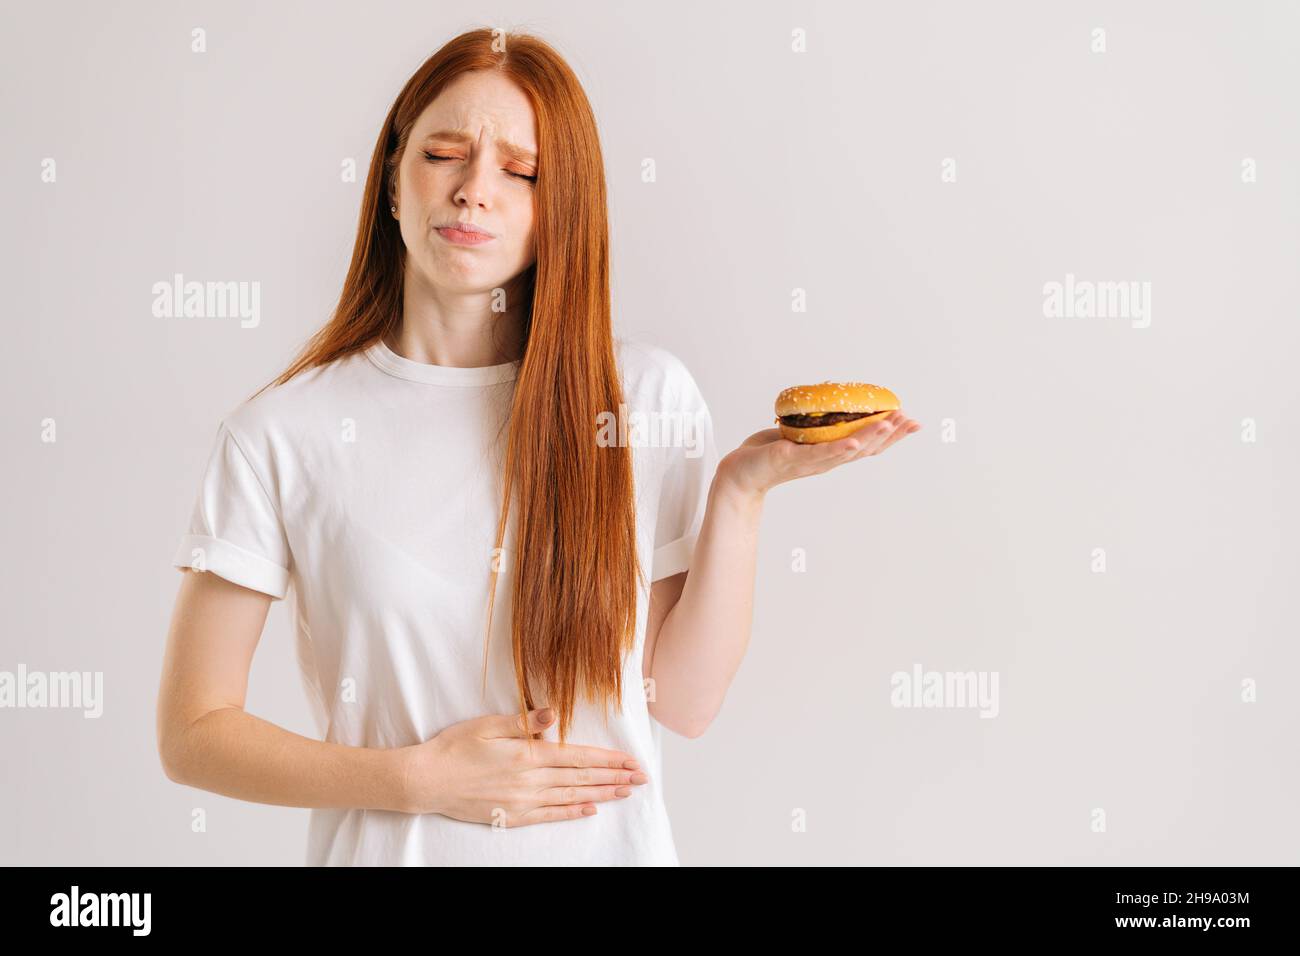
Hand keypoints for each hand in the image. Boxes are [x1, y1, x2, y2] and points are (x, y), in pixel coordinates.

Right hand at [396, 707, 648, 825]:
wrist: (426, 781)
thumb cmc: (454, 747)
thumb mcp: (488, 724)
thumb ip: (524, 721)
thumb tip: (553, 715)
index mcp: (527, 754)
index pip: (578, 757)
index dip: (607, 759)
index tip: (630, 760)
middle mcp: (530, 780)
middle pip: (581, 778)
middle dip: (614, 777)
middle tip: (641, 779)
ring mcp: (523, 800)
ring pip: (572, 797)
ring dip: (601, 794)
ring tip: (625, 793)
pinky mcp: (513, 815)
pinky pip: (550, 814)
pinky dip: (573, 812)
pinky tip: (590, 809)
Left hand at [719, 410, 921, 496]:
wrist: (740, 473)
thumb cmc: (769, 452)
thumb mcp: (802, 434)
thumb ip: (822, 425)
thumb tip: (838, 402)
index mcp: (831, 454)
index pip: (868, 445)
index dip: (893, 436)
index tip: (913, 422)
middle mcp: (826, 461)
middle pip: (865, 449)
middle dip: (890, 434)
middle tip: (910, 420)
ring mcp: (809, 462)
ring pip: (846, 451)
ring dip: (869, 438)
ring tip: (889, 425)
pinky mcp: (790, 459)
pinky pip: (817, 455)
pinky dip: (837, 449)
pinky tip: (852, 443)